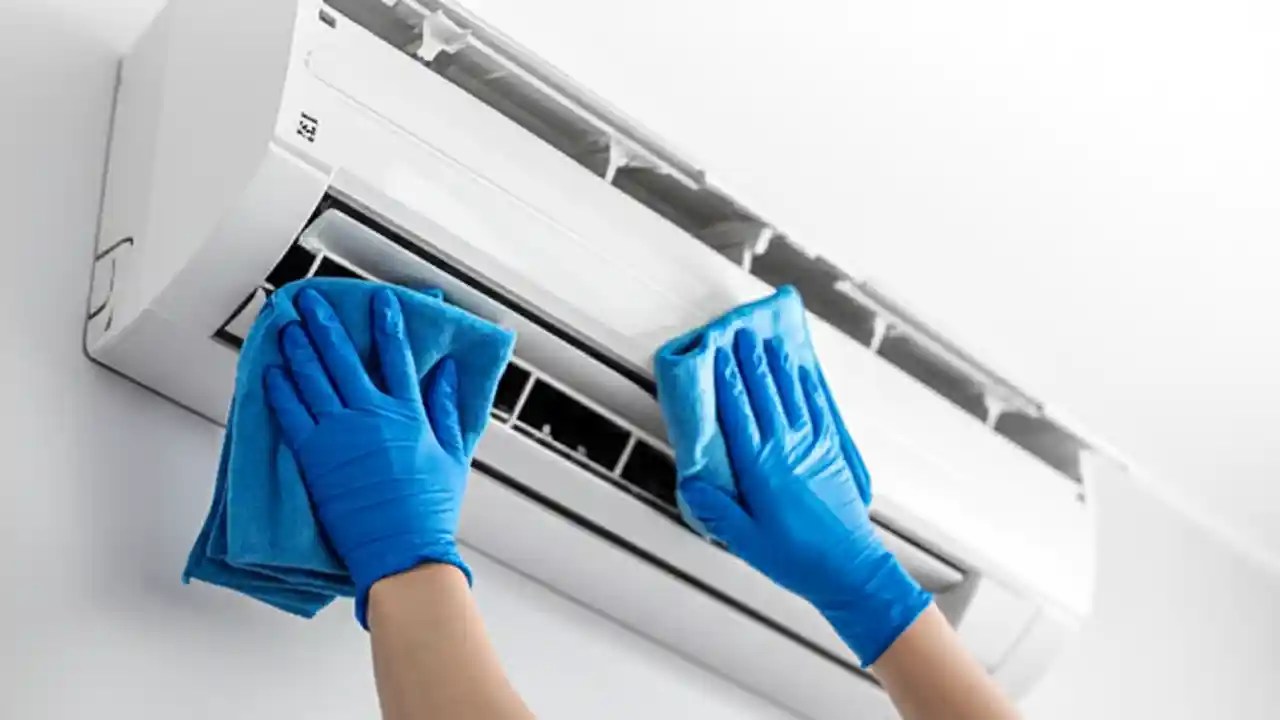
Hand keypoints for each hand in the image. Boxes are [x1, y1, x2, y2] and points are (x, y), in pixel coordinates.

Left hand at [265, 288, 470, 626]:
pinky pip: (291, 414)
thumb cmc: (429, 510)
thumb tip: (447, 375)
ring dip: (299, 348)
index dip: (386, 323)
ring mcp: (339, 434)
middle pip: (343, 357)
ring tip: (289, 326)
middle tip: (312, 301)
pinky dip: (280, 390)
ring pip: (313, 378)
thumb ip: (447, 410)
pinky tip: (272, 372)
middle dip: (326, 323)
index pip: (396, 355)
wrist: (401, 549)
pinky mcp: (314, 457)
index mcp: (408, 412)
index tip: (378, 300)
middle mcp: (371, 415)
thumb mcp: (451, 454)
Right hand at [678, 329, 929, 664]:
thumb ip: (717, 509)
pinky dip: (808, 388)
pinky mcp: (831, 453)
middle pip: (765, 394)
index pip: (739, 413)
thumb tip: (691, 482)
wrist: (850, 568)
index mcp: (761, 468)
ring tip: (769, 344)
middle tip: (741, 336)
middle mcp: (787, 449)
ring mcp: (813, 447)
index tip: (717, 356)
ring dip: (779, 368)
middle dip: (752, 362)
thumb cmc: (797, 557)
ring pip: (793, 395)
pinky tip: (803, 375)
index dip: (727, 381)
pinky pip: (818, 410)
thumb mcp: (746, 540)